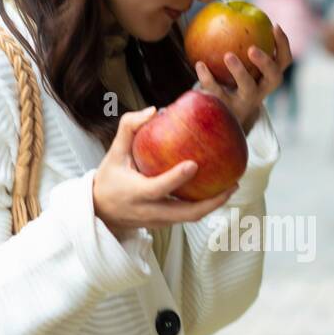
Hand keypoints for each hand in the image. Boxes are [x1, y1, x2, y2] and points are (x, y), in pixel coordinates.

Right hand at [92, 106, 237, 237]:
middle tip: (232, 183)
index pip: (158, 188)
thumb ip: (129, 128)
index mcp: (135, 192)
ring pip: (191, 217)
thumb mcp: (113, 153)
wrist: (101, 212)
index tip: (194, 164)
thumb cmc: (109, 178)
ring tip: (232, 185)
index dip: (176, 178)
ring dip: (214, 204)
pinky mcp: (165, 224)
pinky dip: (205, 204)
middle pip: (186, 213)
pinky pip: (188, 216)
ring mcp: (159, 221)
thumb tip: (155, 110)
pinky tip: (218, 189)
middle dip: (212, 201)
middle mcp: (149, 211)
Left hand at [192, 23, 292, 131]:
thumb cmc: (232, 84)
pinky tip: (199, 64)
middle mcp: (261, 91)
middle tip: (253, 48)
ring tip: (228, 55)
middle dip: (266, 62)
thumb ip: (239, 44)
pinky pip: (217, 92)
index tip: (274, 25)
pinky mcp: (227, 109)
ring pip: (248, 88)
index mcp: (268, 78)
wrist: (224, 119)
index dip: (283, 44)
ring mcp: (245, 102)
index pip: (284, 61)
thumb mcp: (240, 67)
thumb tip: (228, 9)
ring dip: (240, 71)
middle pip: (274, 77)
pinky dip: (208, 78)